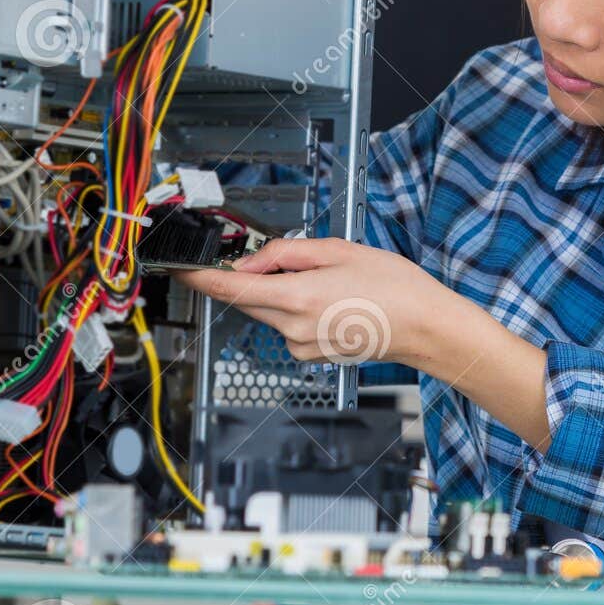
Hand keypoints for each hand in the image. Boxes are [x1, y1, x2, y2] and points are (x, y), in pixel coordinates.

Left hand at [172, 237, 450, 367]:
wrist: (424, 327)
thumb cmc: (393, 287)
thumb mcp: (339, 249)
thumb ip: (286, 252)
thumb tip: (251, 261)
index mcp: (297, 296)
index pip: (230, 288)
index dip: (198, 277)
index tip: (179, 267)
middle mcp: (293, 327)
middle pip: (246, 299)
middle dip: (251, 276)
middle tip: (282, 258)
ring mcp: (301, 345)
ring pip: (267, 311)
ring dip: (278, 292)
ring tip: (324, 280)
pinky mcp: (310, 355)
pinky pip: (286, 326)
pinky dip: (295, 309)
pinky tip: (330, 300)